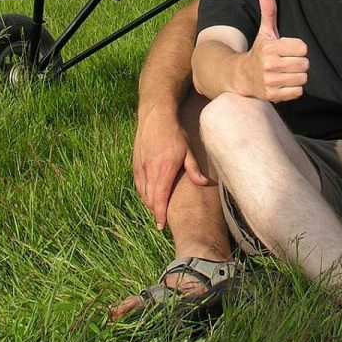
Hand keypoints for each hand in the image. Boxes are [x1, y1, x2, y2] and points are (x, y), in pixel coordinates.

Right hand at [132, 110, 208, 230]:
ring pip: (142, 192)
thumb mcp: (188, 150)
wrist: (155, 116)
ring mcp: (141, 166)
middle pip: (149, 199)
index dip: (160, 214)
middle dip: (155, 212)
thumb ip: (194, 169)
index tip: (161, 226)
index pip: (159, 198)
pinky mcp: (136, 162)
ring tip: (157, 210)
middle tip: (162, 221)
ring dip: (149, 203)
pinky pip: (138, 183)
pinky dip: (143, 192)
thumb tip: (205, 184)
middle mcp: (150, 170)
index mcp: (164, 169)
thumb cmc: (174, 133)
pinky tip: (149, 195)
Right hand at [237, 0, 308, 100]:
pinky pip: (297, 92)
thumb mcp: (264, 32)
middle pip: (305, 64)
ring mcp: (271, 81)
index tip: (288, 50)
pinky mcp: (273, 96)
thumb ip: (268, 13)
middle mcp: (270, 65)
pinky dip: (293, 89)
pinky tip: (284, 83)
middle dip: (298, 63)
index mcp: (270, 48)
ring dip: (297, 76)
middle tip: (287, 62)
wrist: (241, 76)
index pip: (303, 48)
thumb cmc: (259, 52)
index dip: (298, 49)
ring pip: (302, 78)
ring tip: (286, 73)